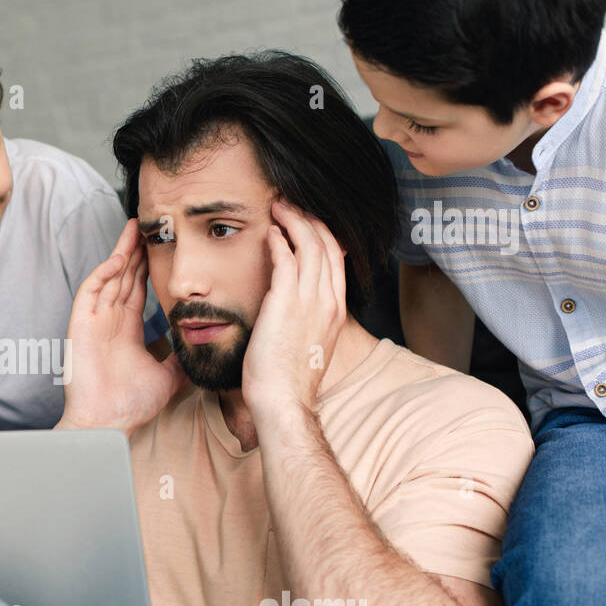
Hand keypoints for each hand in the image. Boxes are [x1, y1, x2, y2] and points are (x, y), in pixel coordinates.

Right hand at [59, 219, 187, 434]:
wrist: (108, 422)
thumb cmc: (131, 404)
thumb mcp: (168, 376)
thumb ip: (181, 358)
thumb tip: (205, 347)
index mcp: (128, 329)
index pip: (138, 288)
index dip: (147, 266)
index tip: (161, 246)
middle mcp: (111, 320)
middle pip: (124, 275)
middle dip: (136, 249)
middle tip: (150, 224)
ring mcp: (96, 320)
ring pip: (110, 276)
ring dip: (122, 252)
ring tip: (136, 228)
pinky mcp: (82, 324)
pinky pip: (92, 290)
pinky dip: (104, 272)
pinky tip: (120, 258)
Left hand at [242, 200, 347, 420]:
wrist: (284, 400)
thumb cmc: (289, 379)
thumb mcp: (309, 344)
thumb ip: (308, 319)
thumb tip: (298, 306)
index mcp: (335, 311)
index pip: (336, 259)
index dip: (324, 235)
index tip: (309, 222)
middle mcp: (328, 301)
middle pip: (327, 245)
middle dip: (310, 219)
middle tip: (292, 204)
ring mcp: (310, 300)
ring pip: (310, 245)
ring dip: (294, 220)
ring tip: (280, 207)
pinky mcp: (286, 302)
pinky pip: (287, 259)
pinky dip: (280, 240)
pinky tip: (270, 231)